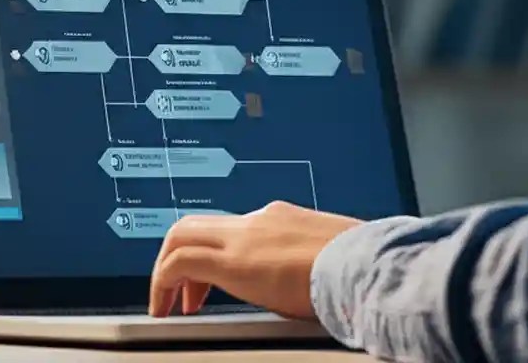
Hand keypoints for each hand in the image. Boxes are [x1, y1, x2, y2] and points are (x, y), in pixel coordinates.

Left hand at [149, 201, 361, 318]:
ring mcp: (244, 236)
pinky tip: (166, 309)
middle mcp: (259, 220)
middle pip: (198, 223)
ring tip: (166, 304)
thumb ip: (317, 263)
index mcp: (283, 219)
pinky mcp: (232, 262)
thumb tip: (326, 283)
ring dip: (167, 270)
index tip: (214, 282)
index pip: (236, 228)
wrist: (364, 265)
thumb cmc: (361, 266)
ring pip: (181, 235)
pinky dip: (163, 283)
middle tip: (180, 292)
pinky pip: (179, 264)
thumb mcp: (334, 258)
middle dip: (178, 254)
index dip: (218, 253)